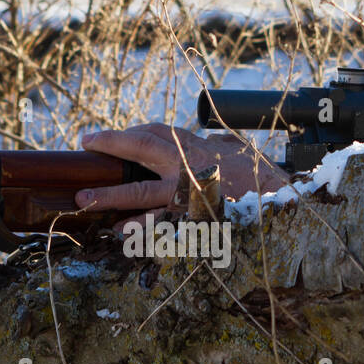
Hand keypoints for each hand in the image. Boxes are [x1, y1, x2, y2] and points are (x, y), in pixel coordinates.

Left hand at [74, 124, 287, 214]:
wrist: (279, 199)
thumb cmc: (259, 176)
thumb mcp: (238, 151)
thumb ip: (220, 146)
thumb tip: (217, 142)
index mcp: (195, 146)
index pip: (155, 131)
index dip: (128, 133)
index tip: (106, 138)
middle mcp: (187, 163)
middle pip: (140, 149)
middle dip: (110, 145)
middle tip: (85, 143)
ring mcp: (186, 192)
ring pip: (139, 191)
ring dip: (109, 195)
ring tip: (83, 199)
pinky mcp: (189, 218)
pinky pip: (156, 224)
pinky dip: (137, 228)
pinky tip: (120, 231)